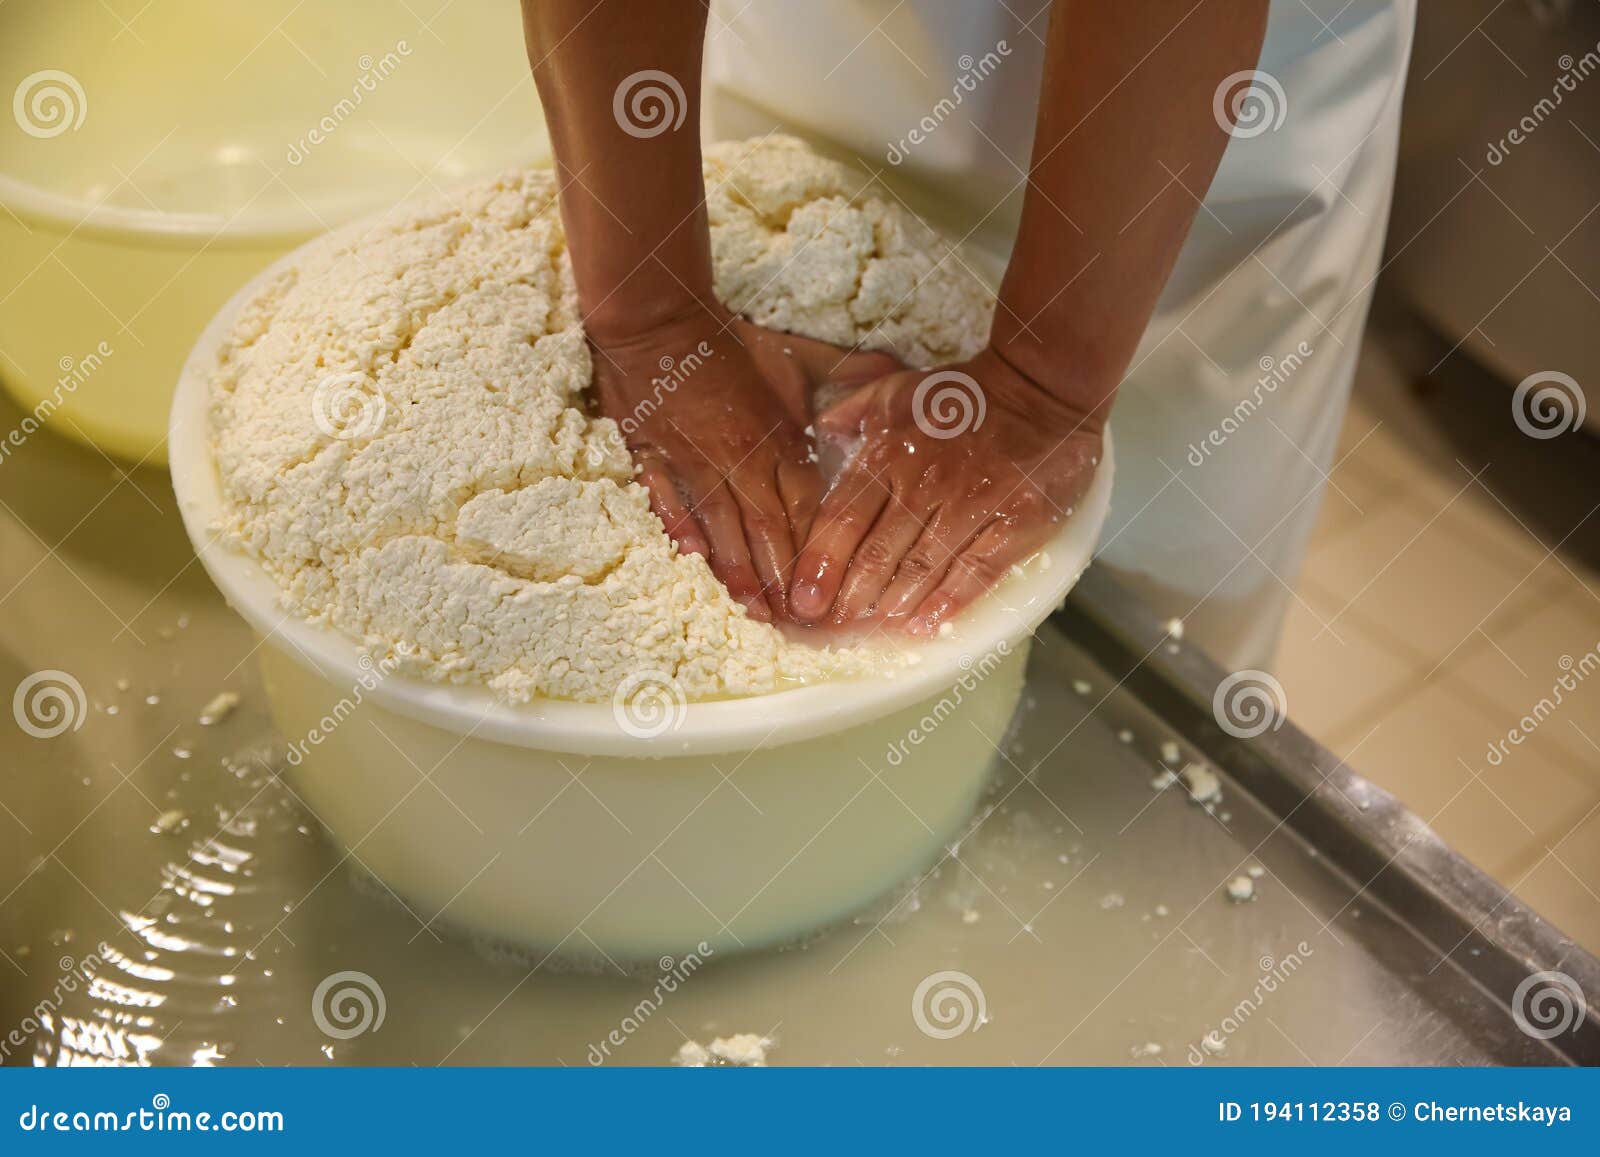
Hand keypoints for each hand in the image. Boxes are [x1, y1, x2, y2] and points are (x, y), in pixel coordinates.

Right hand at [589, 303, 899, 620]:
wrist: (656, 318)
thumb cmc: (727, 341)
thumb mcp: (792, 354)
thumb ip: (842, 372)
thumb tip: (891, 369)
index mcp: (776, 436)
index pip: (804, 503)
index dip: (817, 547)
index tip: (830, 584)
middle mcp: (739, 456)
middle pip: (766, 526)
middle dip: (782, 577)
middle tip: (795, 622)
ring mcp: (693, 460)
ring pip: (721, 524)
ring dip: (738, 569)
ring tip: (753, 610)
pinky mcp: (654, 458)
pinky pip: (666, 501)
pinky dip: (681, 530)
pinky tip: (695, 560)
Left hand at [790, 345, 1103, 633]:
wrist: (1039, 387)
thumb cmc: (964, 395)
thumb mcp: (897, 389)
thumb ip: (853, 411)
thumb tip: (821, 431)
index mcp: (888, 457)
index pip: (841, 519)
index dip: (819, 564)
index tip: (802, 599)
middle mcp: (923, 486)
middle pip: (875, 552)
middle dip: (848, 596)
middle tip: (832, 628)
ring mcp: (970, 506)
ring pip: (921, 566)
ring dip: (892, 603)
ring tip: (872, 631)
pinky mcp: (1014, 522)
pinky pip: (977, 568)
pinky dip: (951, 600)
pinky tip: (929, 624)